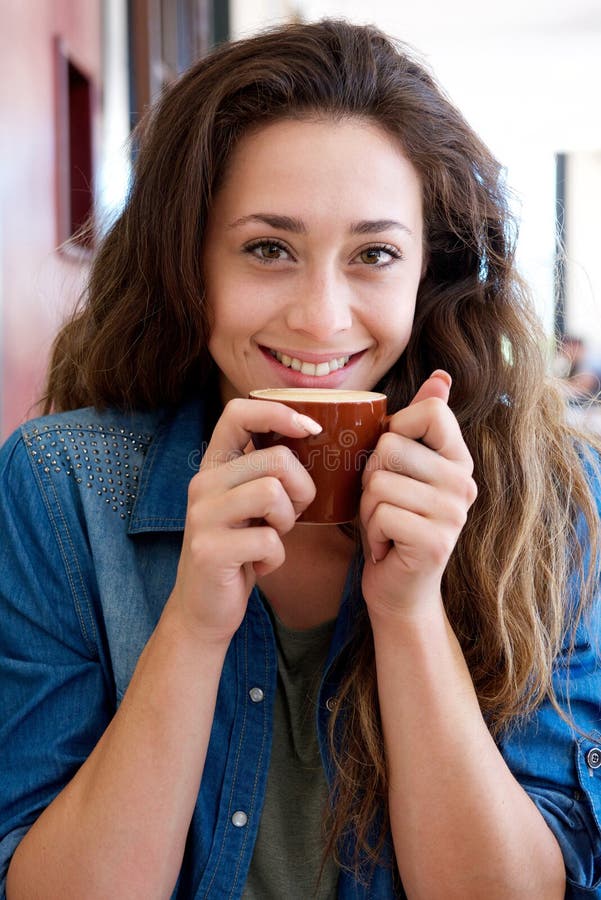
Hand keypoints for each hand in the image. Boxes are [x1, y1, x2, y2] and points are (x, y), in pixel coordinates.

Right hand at [167, 398, 318, 643]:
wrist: (203, 608)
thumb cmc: (240, 550)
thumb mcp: (250, 504)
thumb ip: (267, 472)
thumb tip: (315, 437)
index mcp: (214, 465)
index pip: (238, 412)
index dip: (278, 412)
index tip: (310, 429)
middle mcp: (203, 484)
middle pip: (276, 458)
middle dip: (302, 488)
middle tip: (293, 514)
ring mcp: (203, 516)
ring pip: (272, 492)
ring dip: (288, 521)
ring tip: (274, 538)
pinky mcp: (210, 549)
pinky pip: (269, 540)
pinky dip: (277, 557)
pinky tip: (261, 566)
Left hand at [360, 371, 476, 619]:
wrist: (399, 591)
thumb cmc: (393, 524)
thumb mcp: (402, 470)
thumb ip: (420, 424)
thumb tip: (442, 377)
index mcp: (459, 461)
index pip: (430, 412)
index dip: (395, 429)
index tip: (393, 461)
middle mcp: (464, 484)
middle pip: (391, 447)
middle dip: (370, 478)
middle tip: (384, 506)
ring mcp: (453, 514)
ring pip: (379, 482)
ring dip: (367, 508)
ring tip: (385, 527)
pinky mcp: (434, 542)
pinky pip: (380, 513)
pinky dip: (372, 532)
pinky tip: (387, 547)